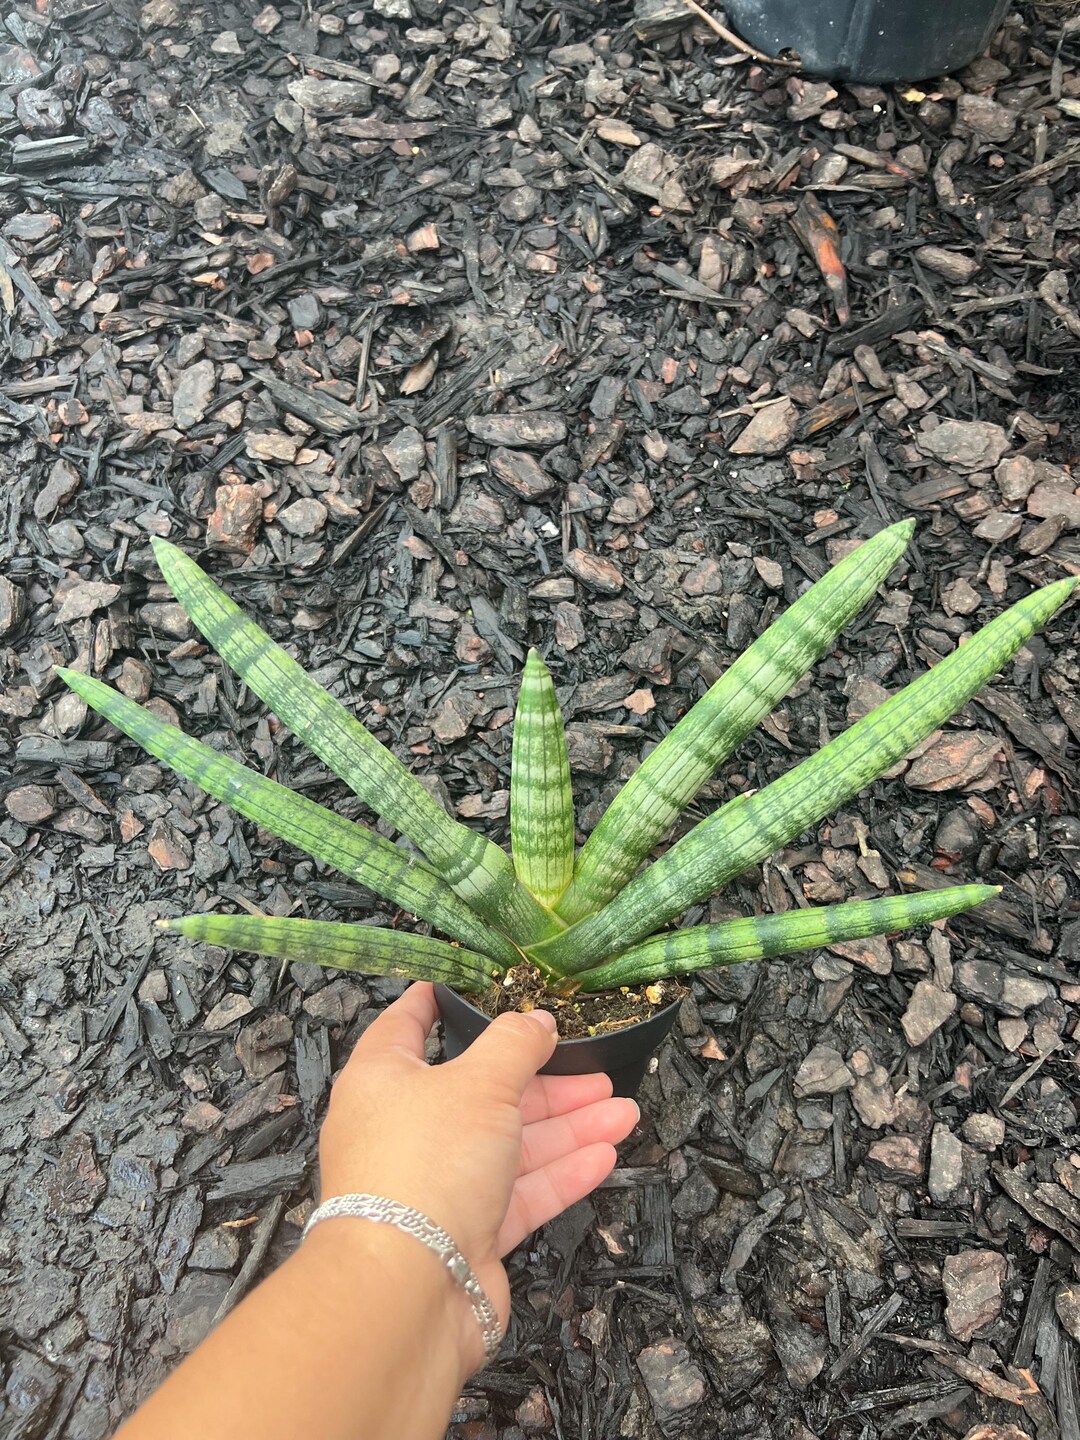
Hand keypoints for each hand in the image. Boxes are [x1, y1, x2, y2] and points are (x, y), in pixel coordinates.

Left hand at [316, 983, 638, 1369]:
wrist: (408, 1288)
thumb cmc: (424, 1166)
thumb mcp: (478, 1082)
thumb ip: (514, 1045)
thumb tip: (536, 1020)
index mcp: (384, 1080)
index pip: (407, 1027)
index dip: (437, 1004)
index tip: (462, 985)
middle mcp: (407, 1129)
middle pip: (482, 1090)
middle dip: (544, 1080)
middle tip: (596, 1068)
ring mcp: (437, 1182)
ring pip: (510, 1144)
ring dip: (568, 1126)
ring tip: (623, 1111)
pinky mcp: (467, 1230)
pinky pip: (520, 1192)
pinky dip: (562, 1173)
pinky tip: (605, 1154)